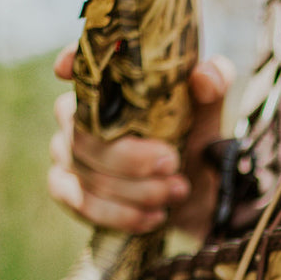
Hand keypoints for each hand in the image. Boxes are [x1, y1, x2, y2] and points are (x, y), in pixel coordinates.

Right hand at [47, 44, 235, 237]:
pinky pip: (80, 202)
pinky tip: (153, 216)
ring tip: (178, 191)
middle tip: (173, 164)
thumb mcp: (209, 115)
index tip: (67, 71)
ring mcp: (67, 152)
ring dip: (138, 190)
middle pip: (83, 134)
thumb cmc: (194, 143)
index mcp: (108, 88)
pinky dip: (120, 214)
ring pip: (87, 173)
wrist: (197, 196)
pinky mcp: (67, 189)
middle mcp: (78, 116)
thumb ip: (214, 86)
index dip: (69, 63)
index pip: (78, 66)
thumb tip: (205, 77)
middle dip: (132, 157)